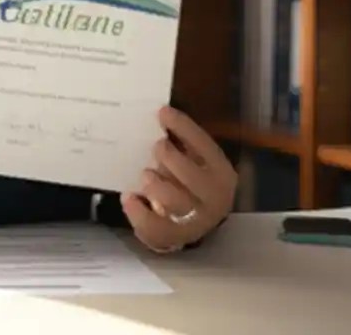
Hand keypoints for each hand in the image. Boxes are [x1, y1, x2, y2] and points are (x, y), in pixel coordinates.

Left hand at [121, 106, 236, 252]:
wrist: (198, 223)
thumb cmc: (193, 183)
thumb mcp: (196, 162)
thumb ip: (183, 145)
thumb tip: (160, 117)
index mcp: (222, 173)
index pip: (204, 145)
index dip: (183, 127)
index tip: (162, 112)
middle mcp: (214, 198)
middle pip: (190, 174)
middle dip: (168, 157)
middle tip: (156, 148)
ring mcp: (196, 220)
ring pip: (173, 201)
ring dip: (155, 184)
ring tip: (145, 175)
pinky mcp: (175, 237)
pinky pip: (153, 226)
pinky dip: (137, 212)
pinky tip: (128, 197)